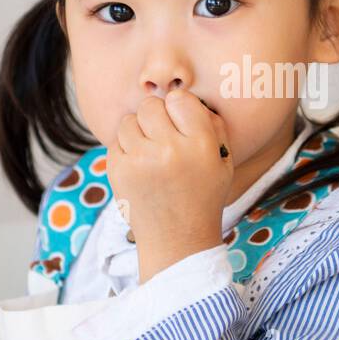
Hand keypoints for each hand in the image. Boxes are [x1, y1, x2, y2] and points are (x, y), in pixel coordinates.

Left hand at [106, 88, 233, 283]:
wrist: (178, 241)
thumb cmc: (203, 197)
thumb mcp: (223, 162)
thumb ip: (212, 125)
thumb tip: (186, 98)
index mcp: (201, 144)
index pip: (180, 99)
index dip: (178, 108)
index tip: (179, 123)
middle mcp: (171, 149)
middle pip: (150, 106)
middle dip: (155, 118)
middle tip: (162, 138)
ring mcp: (141, 161)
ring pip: (129, 121)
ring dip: (137, 132)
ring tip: (149, 154)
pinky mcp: (119, 171)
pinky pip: (115, 141)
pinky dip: (124, 150)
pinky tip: (138, 167)